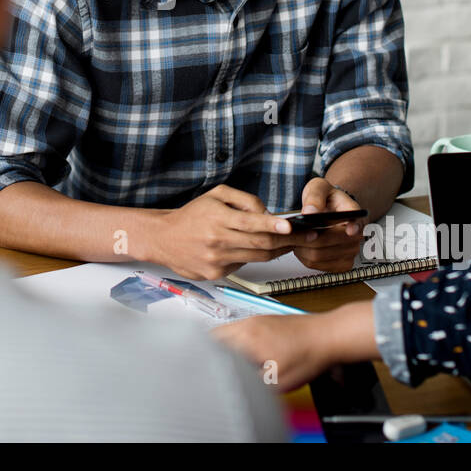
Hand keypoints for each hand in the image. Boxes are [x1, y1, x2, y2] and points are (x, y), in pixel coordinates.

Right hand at [146, 185, 294, 280]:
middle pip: (260, 244)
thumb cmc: (193, 215)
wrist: (164, 238)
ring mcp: (216, 260)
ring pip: (257, 258)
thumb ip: (244, 200)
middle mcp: (217, 240)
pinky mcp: (215, 274)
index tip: (291, 227)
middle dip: (287, 241)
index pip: (251, 223)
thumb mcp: (216, 196)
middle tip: (306, 236)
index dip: (274, 226)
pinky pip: (243, 265)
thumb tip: (268, 214)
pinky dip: (253, 257)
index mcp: (217, 218)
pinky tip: (254, 249)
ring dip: (278, 251)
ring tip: (291, 243)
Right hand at [213, 312, 340, 391]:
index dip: (205, 357)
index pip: (209, 343)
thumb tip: (234, 383)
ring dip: (229, 347)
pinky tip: (252, 355)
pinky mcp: (266, 321)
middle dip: (215, 352)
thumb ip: (249, 382)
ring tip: (237, 363)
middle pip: (217, 335)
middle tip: (219, 367)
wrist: (328, 336)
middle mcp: (248, 323)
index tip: (206, 368)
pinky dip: (241, 342)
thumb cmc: (308, 355)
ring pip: (230, 332)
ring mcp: (257, 320)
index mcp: (245, 336)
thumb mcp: (276, 381)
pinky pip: (243, 330)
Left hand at [292, 177, 364, 272]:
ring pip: (320, 256)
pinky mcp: (341, 264)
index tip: (349, 229)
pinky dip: (305, 257)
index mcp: (353, 213)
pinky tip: (303, 246)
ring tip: (297, 237)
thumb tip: (310, 212)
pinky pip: (318, 265)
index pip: (357, 221)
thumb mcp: (318, 188)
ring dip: (304, 248)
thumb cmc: (326, 199)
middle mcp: (355, 234)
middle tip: (296, 231)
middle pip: (332, 242)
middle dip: (309, 237)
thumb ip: (315, 196)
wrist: (330, 210)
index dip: (354, 227)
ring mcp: (350, 251)